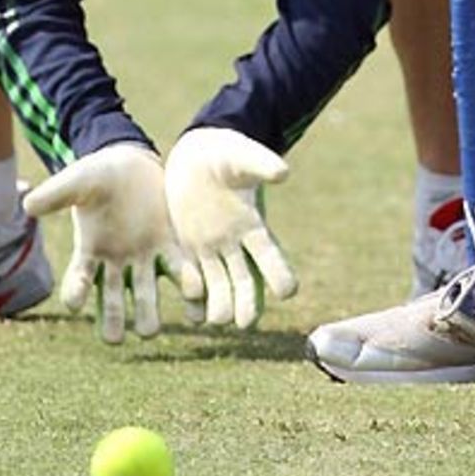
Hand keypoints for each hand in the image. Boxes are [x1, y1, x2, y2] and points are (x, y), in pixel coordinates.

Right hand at [23, 142, 200, 343]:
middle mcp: (117, 264)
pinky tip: (194, 298)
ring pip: (146, 294)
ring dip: (148, 313)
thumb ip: (57, 193)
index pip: (79, 282)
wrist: (132, 162)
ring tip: (149, 331)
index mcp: (90, 252)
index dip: (75, 293)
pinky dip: (186, 285)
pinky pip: (180, 270)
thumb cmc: (98, 175)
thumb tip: (27, 204)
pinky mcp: (170, 245)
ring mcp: (144, 257)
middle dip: (115, 319)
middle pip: (114, 301)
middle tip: (116, 338)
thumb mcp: (78, 181)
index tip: (74, 302)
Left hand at [164, 127, 297, 329]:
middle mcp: (235, 245)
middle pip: (246, 282)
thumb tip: (283, 172)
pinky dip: (193, 299)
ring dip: (219, 305)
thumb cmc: (228, 154)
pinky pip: (192, 280)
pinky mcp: (187, 249)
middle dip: (247, 303)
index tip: (287, 291)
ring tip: (217, 319)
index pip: (272, 257)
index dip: (281, 275)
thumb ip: (261, 164)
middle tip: (245, 322)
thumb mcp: (244, 156)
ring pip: (219, 287)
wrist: (197, 155)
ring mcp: (211, 249)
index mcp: (254, 226)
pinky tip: (191, 314)